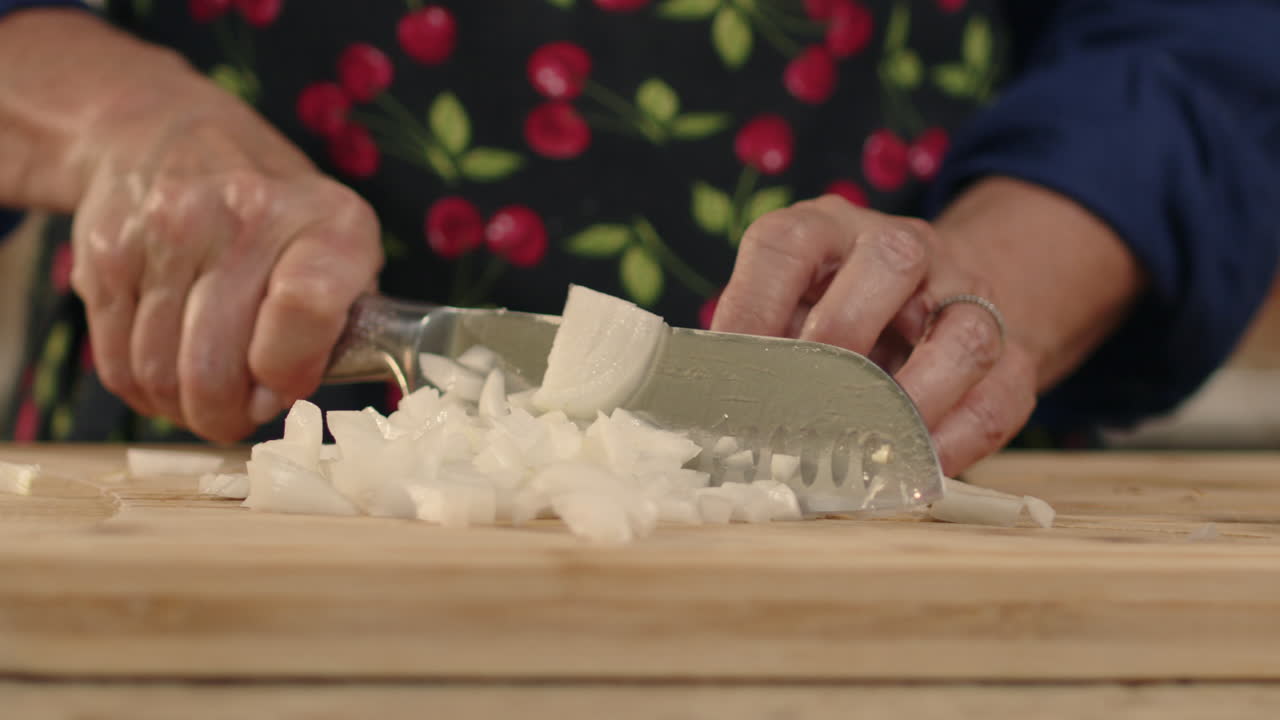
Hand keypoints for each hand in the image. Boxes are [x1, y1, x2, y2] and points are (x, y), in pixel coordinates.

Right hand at [70, 79, 381, 441]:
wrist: (167, 133)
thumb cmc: (276, 212)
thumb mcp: (339, 244)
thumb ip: (339, 318)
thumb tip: (293, 392)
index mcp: (327, 220)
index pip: (307, 309)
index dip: (289, 372)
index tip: (283, 387)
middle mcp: (246, 216)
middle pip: (217, 367)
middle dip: (227, 414)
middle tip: (238, 412)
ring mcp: (167, 231)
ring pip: (161, 375)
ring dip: (182, 408)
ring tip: (203, 394)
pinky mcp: (106, 253)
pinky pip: (117, 363)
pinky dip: (142, 390)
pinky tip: (166, 374)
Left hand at [712, 193, 1036, 475]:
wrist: (943, 298)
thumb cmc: (836, 313)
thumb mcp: (787, 307)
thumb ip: (753, 347)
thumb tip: (704, 412)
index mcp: (829, 228)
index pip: (788, 244)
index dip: (752, 307)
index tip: (727, 374)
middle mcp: (904, 248)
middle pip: (893, 262)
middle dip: (842, 339)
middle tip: (801, 408)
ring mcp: (967, 297)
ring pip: (963, 333)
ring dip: (911, 401)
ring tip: (863, 450)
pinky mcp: (1012, 355)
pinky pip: (996, 398)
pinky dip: (954, 443)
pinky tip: (911, 471)